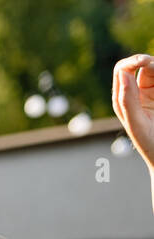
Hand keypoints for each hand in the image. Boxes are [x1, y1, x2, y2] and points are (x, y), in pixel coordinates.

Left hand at [113, 54, 153, 170]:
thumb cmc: (150, 143)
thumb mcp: (137, 124)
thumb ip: (128, 101)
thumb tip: (124, 74)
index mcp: (123, 98)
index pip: (123, 69)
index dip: (133, 61)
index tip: (146, 62)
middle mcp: (137, 92)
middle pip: (141, 64)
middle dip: (151, 62)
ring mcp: (152, 92)